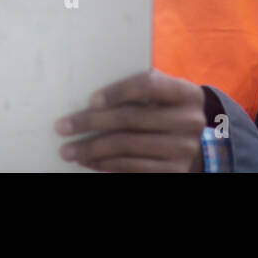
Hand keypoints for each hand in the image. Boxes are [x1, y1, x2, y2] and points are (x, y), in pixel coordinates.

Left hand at [54, 68, 206, 171]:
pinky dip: (105, 165)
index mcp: (186, 93)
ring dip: (92, 149)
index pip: (149, 85)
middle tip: (63, 127)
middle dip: (92, 122)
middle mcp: (190, 121)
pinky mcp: (174, 172)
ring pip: (128, 147)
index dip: (118, 91)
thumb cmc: (166, 110)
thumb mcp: (163, 94)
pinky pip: (132, 168)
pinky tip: (88, 161)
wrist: (195, 143)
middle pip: (132, 118)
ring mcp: (183, 149)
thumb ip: (138, 88)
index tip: (90, 100)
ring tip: (68, 149)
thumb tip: (90, 97)